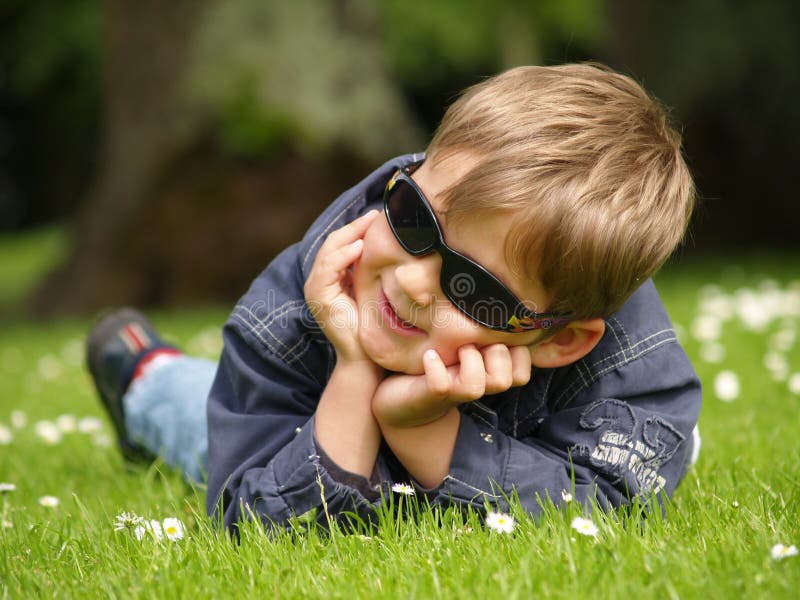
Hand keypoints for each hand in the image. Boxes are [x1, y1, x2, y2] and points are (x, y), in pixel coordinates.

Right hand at [304, 210, 378, 362]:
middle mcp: (319, 280)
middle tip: (375, 215)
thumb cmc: (373, 324)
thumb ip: (370, 269)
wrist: (365, 356)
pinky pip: (327, 269)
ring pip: (328, 252)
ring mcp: (315, 288)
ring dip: (349, 236)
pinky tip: (360, 247)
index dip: (356, 228)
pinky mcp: (318, 297)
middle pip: (333, 243)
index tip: (376, 216)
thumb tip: (388, 243)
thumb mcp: (372, 288)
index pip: (340, 244)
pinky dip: (342, 256)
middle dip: (354, 227)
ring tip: (368, 225)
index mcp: (331, 276)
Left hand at [372, 343, 531, 427]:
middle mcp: (477, 386)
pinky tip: (429, 355)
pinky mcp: (430, 395)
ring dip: (470, 361)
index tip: (495, 338)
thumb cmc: (438, 363)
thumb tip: (503, 298)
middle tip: (473, 342)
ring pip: (478, 386)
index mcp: (489, 373)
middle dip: (496, 353)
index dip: (516, 353)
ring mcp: (454, 392)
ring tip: (456, 349)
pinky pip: (441, 385)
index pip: (522, 373)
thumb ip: (485, 330)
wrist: (401, 400)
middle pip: (508, 379)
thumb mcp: (467, 343)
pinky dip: (436, 368)